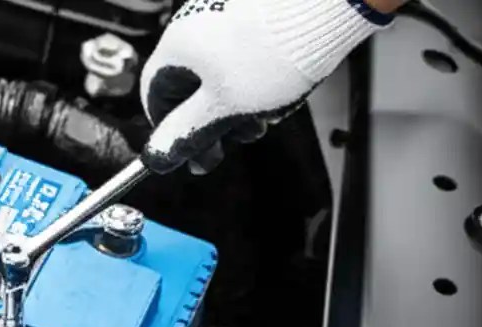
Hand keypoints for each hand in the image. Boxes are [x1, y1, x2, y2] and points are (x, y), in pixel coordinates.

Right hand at [140, 0, 392, 172]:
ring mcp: (223, 17)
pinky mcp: (250, 15)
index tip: (194, 151)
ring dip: (237, 104)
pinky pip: (240, 56)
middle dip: (213, 121)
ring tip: (264, 115)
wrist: (327, 6)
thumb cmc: (275, 54)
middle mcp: (193, 26)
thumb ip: (188, 135)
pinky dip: (252, 80)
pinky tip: (277, 89)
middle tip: (237, 139)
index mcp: (176, 47)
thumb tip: (158, 156)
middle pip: (189, 88)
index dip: (173, 131)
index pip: (154, 98)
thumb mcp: (226, 109)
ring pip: (218, 75)